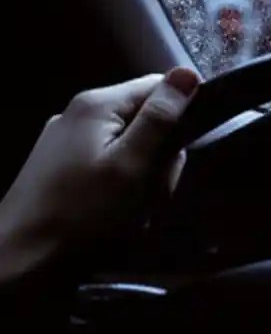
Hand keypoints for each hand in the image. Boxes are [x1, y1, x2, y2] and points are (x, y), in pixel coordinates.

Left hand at [0, 68, 198, 281]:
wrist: (20, 260)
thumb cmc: (81, 213)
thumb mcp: (131, 165)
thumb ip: (160, 118)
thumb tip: (188, 73)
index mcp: (97, 105)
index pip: (158, 86)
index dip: (180, 116)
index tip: (180, 154)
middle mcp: (79, 114)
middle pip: (145, 120)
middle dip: (159, 158)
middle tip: (151, 194)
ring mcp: (66, 140)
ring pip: (131, 147)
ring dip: (143, 179)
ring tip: (132, 210)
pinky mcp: (61, 166)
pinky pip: (109, 165)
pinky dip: (121, 188)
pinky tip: (115, 214)